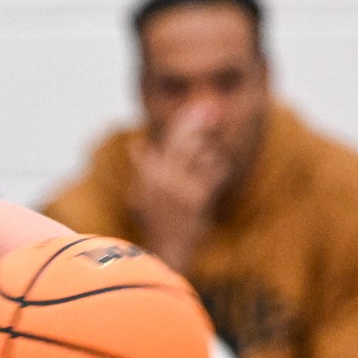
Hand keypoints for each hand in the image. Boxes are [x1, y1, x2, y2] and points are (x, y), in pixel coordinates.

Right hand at [128, 101, 230, 269]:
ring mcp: (180, 187)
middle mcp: (161, 178)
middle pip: (182, 141)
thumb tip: (137, 144)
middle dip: (196, 122)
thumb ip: (141, 168)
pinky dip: (218, 164)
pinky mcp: (198, 197)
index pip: (166, 141)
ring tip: (213, 145)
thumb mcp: (139, 196)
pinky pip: (213, 172)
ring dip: (208, 147)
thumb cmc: (154, 224)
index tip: (193, 109)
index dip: (181, 124)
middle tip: (209, 106)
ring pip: (199, 154)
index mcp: (147, 175)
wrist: (166, 251)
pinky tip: (220, 161)